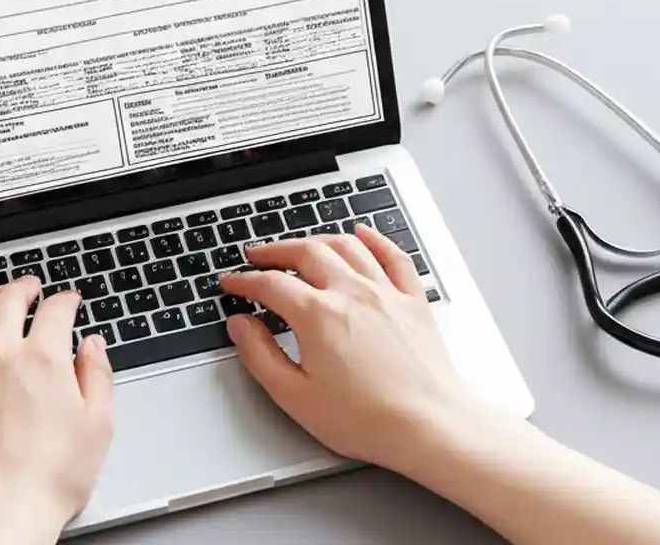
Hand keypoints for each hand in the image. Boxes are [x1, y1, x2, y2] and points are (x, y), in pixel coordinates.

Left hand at [0, 276, 113, 544]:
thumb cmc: (46, 480)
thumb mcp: (97, 426)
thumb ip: (97, 376)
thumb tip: (93, 347)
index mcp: (43, 359)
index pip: (56, 310)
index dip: (66, 300)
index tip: (68, 301)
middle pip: (8, 300)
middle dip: (23, 286)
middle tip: (29, 285)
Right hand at [219, 226, 472, 472]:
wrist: (428, 426)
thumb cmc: (367, 419)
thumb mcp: (295, 396)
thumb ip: (260, 355)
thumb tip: (241, 326)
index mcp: (319, 315)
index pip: (270, 284)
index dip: (244, 280)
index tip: (232, 281)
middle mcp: (352, 293)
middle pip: (307, 253)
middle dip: (276, 250)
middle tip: (258, 254)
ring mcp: (386, 293)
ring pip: (347, 246)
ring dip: (317, 239)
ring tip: (301, 244)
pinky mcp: (413, 301)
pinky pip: (392, 256)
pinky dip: (374, 239)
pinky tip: (363, 234)